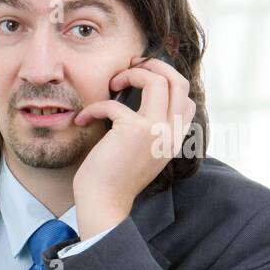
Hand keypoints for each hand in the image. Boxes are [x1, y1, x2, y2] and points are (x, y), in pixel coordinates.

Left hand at [69, 54, 196, 240]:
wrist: (104, 204)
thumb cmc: (114, 179)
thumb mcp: (141, 153)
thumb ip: (148, 131)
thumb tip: (136, 105)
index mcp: (174, 138)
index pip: (186, 98)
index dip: (166, 81)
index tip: (142, 79)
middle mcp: (171, 132)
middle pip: (178, 81)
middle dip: (153, 66)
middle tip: (129, 68)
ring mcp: (156, 130)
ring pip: (157, 80)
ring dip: (131, 74)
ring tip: (111, 84)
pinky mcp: (134, 131)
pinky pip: (114, 103)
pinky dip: (94, 107)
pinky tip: (83, 119)